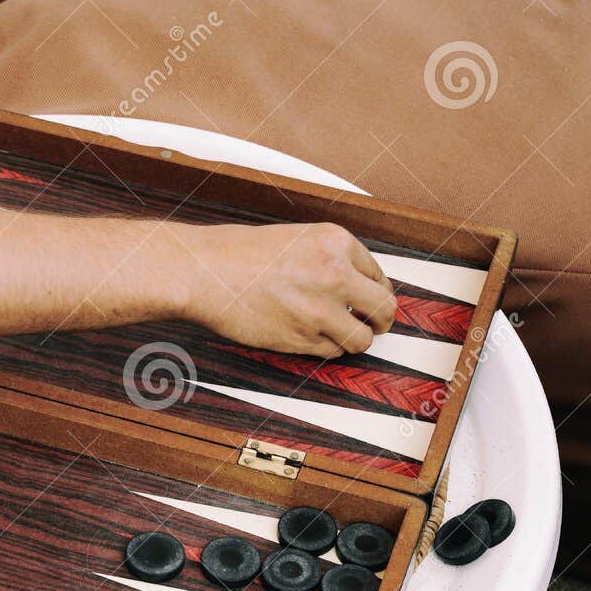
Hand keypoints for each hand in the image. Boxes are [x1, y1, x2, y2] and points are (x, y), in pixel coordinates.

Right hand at [187, 222, 397, 356]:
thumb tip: (360, 285)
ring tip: (341, 335)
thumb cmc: (241, 254)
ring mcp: (319, 309)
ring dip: (355, 339)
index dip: (377, 292)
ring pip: (362, 338)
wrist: (205, 272)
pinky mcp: (301, 338)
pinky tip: (310, 335)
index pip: (379, 276)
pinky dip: (326, 348)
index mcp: (336, 242)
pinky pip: (331, 352)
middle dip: (383, 321)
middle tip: (376, 325)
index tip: (372, 302)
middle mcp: (334, 274)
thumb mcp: (297, 238)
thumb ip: (331, 258)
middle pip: (384, 309)